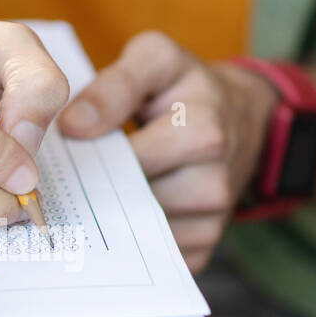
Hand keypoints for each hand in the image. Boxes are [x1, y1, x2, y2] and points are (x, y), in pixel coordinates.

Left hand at [58, 32, 274, 272]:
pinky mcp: (204, 248)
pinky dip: (131, 239)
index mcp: (203, 132)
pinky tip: (123, 211)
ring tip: (106, 186)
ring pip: (136, 233)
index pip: (125, 160)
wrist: (243, 120)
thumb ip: (114, 85)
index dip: (91, 156)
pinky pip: (151, 255)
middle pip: (129, 202)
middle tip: (82, 171)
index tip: (72, 147)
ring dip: (112, 215)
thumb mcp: (156, 61)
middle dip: (99, 189)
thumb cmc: (188, 88)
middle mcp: (214, 183)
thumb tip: (73, 126)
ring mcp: (212, 222)